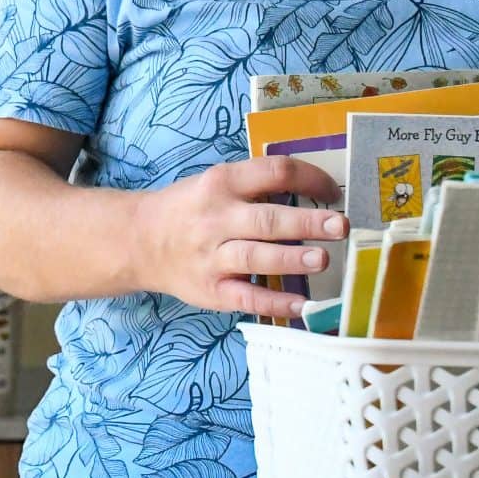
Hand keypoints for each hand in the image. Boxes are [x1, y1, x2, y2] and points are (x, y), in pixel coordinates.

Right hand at [129, 155, 346, 319]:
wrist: (139, 241)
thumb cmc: (188, 208)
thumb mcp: (214, 183)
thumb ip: (254, 186)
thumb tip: (313, 191)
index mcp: (222, 183)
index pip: (273, 172)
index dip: (309, 178)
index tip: (333, 191)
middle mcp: (217, 218)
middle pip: (267, 219)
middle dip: (307, 222)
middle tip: (340, 226)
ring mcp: (212, 257)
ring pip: (256, 257)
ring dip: (292, 259)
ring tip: (322, 259)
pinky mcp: (211, 290)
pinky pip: (246, 299)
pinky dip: (275, 303)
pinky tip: (302, 305)